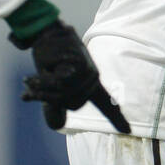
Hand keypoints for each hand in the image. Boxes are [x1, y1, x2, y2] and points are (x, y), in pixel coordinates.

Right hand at [14, 21, 131, 133]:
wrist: (46, 34)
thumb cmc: (51, 59)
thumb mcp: (53, 85)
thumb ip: (56, 105)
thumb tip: (58, 126)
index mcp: (91, 83)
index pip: (106, 104)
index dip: (116, 118)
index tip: (128, 130)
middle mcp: (93, 78)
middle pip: (71, 104)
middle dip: (49, 97)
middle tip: (35, 83)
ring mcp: (88, 71)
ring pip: (63, 94)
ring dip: (43, 87)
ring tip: (36, 75)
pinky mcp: (79, 65)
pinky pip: (58, 83)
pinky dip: (44, 80)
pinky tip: (40, 70)